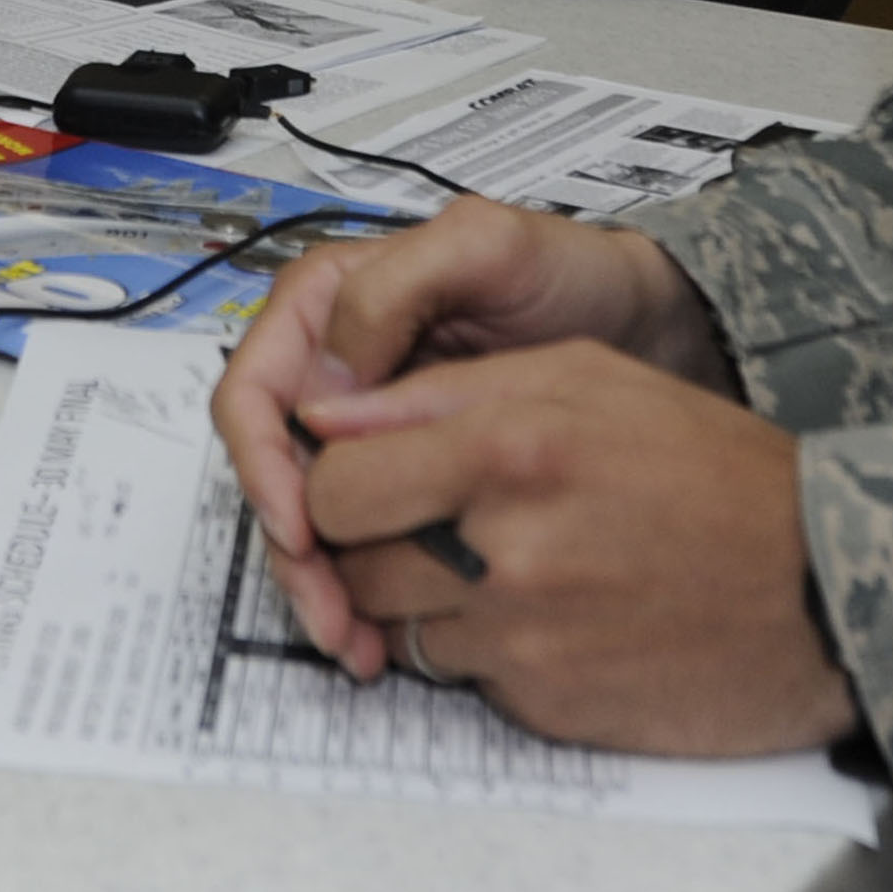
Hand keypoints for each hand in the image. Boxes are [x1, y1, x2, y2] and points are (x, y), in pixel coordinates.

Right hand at [216, 201, 735, 663]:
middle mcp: (332, 368)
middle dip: (291, 548)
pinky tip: (387, 632)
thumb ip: (392, 293)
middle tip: (330, 617)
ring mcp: (367, 427)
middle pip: (273, 470)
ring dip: (321, 583)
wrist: (639, 319)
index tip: (301, 528)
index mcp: (324, 304)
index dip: (263, 467)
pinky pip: (365, 534)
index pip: (253, 393)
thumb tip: (321, 384)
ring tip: (355, 642)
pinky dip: (365, 587)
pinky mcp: (408, 474)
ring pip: (310, 516)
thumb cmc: (570, 272)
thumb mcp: (485, 249)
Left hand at [291, 341, 855, 758]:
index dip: (333, 480)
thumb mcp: (587, 377)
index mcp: (510, 444)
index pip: (334, 481)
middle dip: (362, 543)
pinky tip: (545, 614)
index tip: (361, 475)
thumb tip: (332, 417)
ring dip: (421, 599)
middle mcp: (505, 547)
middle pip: (346, 561)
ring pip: (394, 626)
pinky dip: (483, 649)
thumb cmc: (711, 469)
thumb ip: (445, 390)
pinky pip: (462, 677)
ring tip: (495, 564)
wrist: (820, 587)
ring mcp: (522, 638)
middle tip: (415, 522)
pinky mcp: (543, 705)